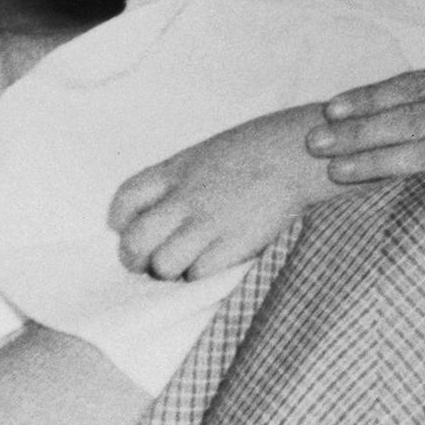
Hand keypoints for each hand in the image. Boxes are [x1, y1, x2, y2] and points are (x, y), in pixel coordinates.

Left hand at [110, 105, 332, 279]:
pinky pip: (199, 274)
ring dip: (171, 270)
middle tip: (150, 262)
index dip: (121, 222)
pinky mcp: (234, 244)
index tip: (130, 228)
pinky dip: (202, 273)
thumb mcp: (207, 154)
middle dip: (137, 259)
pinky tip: (217, 259)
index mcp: (176, 170)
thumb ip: (179, 182)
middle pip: (135, 242)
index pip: (124, 201)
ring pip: (163, 266)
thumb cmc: (259, 150)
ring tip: (189, 261)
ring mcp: (209, 222)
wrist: (303, 151)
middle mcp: (186, 197)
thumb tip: (158, 216)